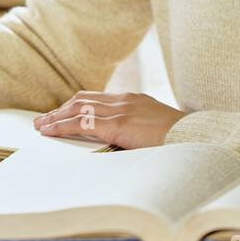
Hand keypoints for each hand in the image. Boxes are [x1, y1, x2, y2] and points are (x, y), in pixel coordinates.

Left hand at [32, 92, 187, 148]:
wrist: (197, 139)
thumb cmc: (179, 141)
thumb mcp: (156, 131)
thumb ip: (137, 130)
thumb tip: (122, 142)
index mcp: (134, 100)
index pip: (97, 98)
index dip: (75, 106)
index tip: (61, 113)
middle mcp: (125, 100)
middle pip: (83, 100)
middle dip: (61, 110)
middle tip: (44, 120)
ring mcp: (122, 110)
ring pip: (79, 109)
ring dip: (57, 118)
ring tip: (42, 126)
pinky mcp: (120, 124)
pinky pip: (83, 123)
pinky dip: (63, 126)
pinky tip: (51, 131)